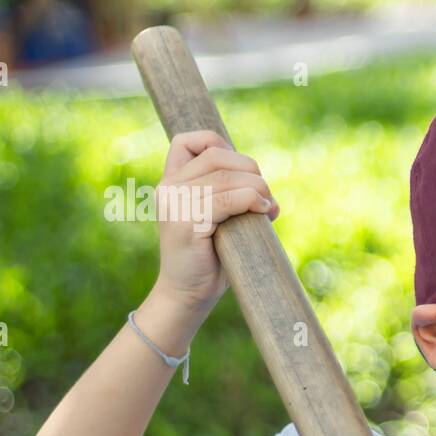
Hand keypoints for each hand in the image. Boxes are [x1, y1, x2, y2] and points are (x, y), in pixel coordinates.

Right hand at [153, 130, 280, 311]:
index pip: (190, 141)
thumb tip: (265, 185)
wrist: (189, 294)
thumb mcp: (220, 216)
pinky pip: (228, 199)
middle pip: (218, 156)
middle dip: (251, 170)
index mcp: (172, 181)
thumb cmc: (211, 256)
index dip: (221, 145)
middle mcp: (168, 187)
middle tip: (265, 195)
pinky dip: (252, 200)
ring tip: (268, 206)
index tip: (243, 171)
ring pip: (226, 177)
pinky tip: (264, 210)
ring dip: (257, 188)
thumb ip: (231, 193)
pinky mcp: (185, 221)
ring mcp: (174, 203)